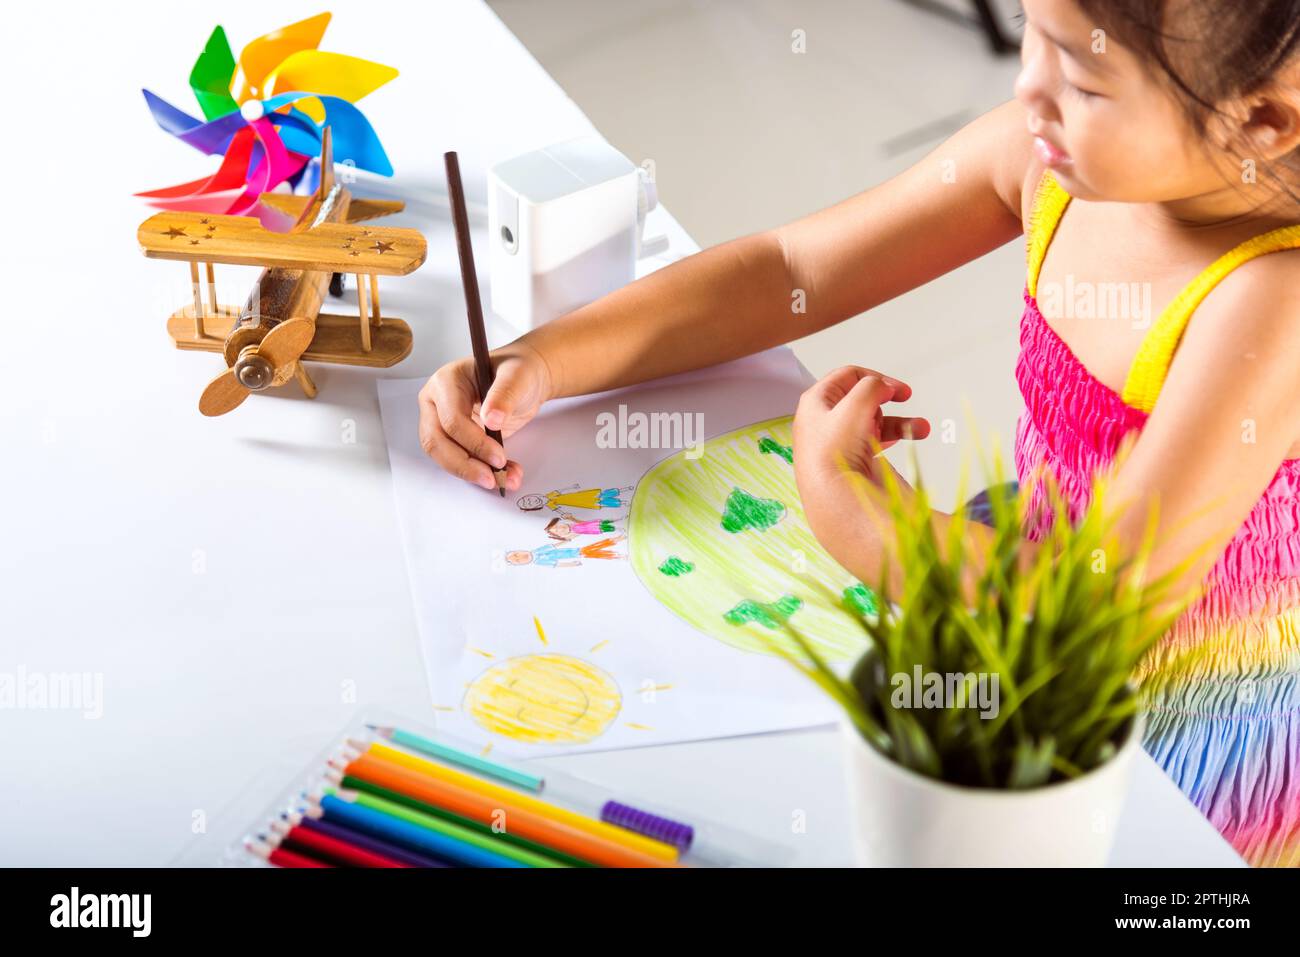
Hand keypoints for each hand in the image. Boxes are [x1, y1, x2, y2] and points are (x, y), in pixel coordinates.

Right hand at [418, 341, 553, 490]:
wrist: (523, 380)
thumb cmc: (517, 372)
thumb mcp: (518, 377)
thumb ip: (505, 394)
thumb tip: (490, 419)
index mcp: (446, 381)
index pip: (451, 419)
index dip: (474, 442)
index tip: (499, 457)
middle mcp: (436, 402)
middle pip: (437, 441)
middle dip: (464, 465)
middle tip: (492, 479)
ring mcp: (441, 421)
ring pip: (443, 455)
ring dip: (470, 473)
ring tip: (502, 479)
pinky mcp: (452, 438)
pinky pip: (458, 459)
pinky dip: (478, 471)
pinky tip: (502, 475)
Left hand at [793, 366, 928, 483]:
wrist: (833, 498)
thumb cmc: (833, 454)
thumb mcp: (855, 406)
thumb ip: (872, 387)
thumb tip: (882, 386)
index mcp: (816, 401)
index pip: (848, 376)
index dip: (875, 377)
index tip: (895, 388)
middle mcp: (823, 420)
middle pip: (861, 399)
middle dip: (887, 400)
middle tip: (903, 399)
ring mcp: (837, 442)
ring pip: (872, 422)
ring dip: (899, 422)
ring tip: (921, 428)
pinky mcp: (849, 461)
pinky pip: (874, 443)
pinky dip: (894, 439)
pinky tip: (910, 439)